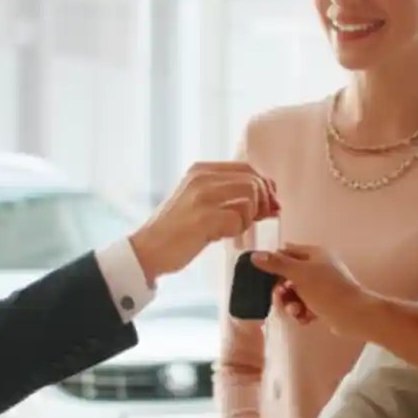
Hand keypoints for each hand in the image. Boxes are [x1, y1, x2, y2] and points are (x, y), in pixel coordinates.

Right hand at [130, 162, 277, 283]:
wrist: (147, 250)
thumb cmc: (176, 231)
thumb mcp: (199, 202)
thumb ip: (228, 195)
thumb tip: (270, 201)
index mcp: (201, 170)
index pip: (247, 168)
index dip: (264, 186)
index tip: (267, 205)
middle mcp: (202, 177)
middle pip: (254, 180)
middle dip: (263, 202)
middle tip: (261, 219)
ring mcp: (203, 196)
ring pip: (251, 196)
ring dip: (249, 217)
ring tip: (234, 229)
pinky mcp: (205, 218)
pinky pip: (240, 219)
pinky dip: (238, 231)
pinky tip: (223, 236)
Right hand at [250, 245, 374, 337]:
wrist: (354, 315)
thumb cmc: (327, 289)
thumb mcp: (299, 273)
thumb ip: (276, 264)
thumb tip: (255, 255)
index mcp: (314, 254)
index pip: (286, 252)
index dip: (273, 263)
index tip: (263, 277)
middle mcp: (318, 267)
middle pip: (288, 276)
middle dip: (282, 290)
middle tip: (280, 298)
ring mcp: (321, 287)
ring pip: (295, 294)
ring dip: (291, 304)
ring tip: (296, 312)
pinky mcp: (324, 304)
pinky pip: (304, 306)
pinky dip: (302, 313)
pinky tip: (305, 319)